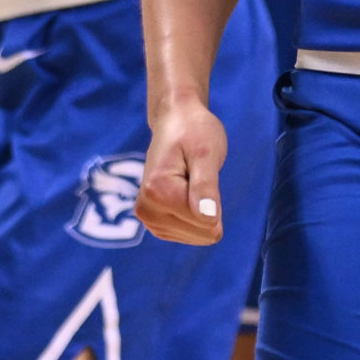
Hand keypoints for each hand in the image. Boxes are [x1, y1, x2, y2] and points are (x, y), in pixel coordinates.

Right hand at [137, 96, 229, 245]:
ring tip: (189, 181)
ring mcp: (148, 220)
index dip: (213, 197)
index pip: (208, 223)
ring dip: (201, 209)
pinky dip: (196, 216)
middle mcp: (147, 211)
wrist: (175, 121)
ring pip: (198, 237)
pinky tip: (187, 192)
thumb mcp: (206, 153)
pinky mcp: (155, 224)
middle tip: (195, 176)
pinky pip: (191, 235)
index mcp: (157, 192)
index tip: (198, 170)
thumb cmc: (193, 132)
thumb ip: (206, 186)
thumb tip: (209, 220)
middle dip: (207, 205)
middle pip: (203, 234)